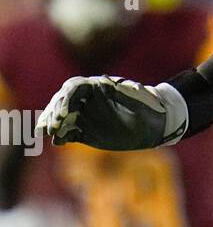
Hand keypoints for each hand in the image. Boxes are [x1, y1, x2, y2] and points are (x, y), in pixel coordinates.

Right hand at [36, 76, 188, 150]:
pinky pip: (70, 133)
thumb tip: (118, 84)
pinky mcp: (86, 131)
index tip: (64, 113)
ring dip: (52, 124)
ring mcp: (85, 115)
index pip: (74, 88)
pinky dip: (62, 136)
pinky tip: (58, 142)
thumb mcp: (140, 99)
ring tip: (43, 133)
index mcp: (97, 86)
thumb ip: (127, 92)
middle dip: (55, 113)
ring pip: (62, 117)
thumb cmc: (149, 107)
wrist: (155, 124)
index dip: (66, 99)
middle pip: (63, 102)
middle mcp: (87, 99)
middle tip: (52, 127)